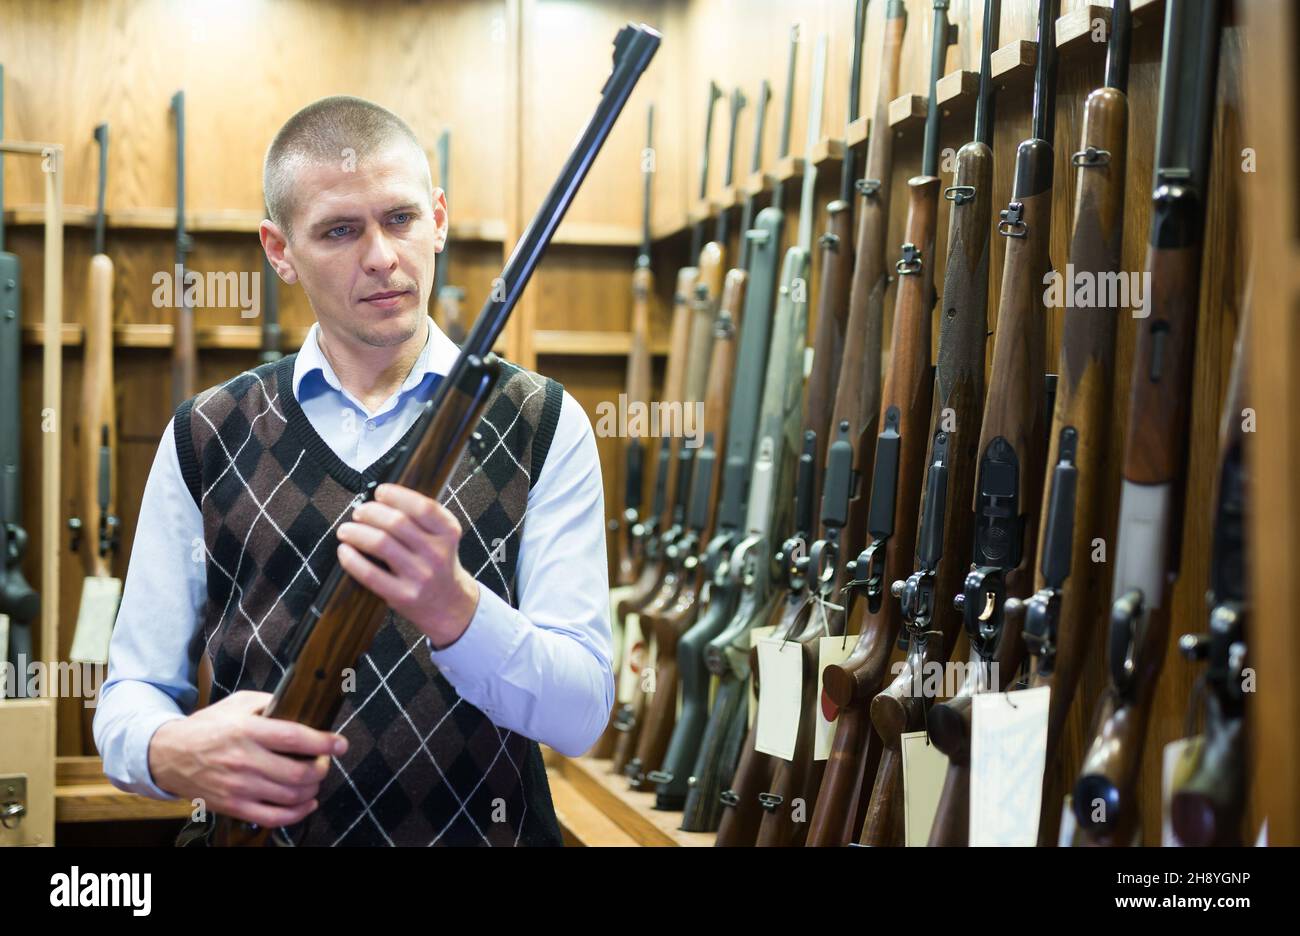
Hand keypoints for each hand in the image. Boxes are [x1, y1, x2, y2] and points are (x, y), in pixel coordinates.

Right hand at [148, 690, 345, 826]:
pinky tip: (307, 803)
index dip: (323, 743)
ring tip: (315, 779)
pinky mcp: (234, 806)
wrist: (168, 755)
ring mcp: (239, 787)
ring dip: (313, 789)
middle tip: (325, 762)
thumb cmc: (207, 727)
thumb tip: (301, 706)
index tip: (339, 744)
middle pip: (298, 773)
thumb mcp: (237, 703)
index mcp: (246, 730)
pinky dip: (297, 813)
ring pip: (291, 796)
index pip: (294, 738)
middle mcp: (244, 760)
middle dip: (321, 769)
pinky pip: (274, 817)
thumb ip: (270, 702)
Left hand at [335, 483, 479, 647]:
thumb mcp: (442, 537)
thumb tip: (379, 499)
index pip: (423, 506)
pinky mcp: (403, 596)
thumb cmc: (438, 564)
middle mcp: (437, 553)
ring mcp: (421, 576)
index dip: (397, 495)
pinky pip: (370, 574)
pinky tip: (344, 551)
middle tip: (358, 512)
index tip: (380, 492)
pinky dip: (351, 559)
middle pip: (397, 522)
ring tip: (346, 530)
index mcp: (449, 533)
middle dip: (370, 511)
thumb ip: (420, 518)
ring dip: (356, 532)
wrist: (449, 606)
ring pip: (380, 544)